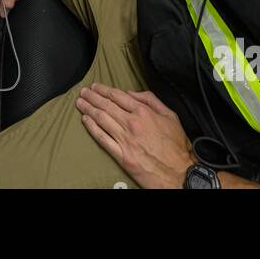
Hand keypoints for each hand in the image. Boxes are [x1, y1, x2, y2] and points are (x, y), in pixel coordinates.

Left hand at [77, 83, 195, 188]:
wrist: (179, 172)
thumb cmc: (176, 145)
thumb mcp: (170, 116)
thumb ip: (151, 100)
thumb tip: (132, 93)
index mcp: (143, 112)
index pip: (118, 96)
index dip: (104, 90)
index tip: (95, 86)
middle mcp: (131, 123)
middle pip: (106, 106)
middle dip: (92, 97)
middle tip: (83, 92)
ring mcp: (124, 139)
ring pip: (101, 119)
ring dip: (88, 109)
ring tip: (80, 103)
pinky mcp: (121, 155)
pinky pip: (102, 138)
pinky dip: (92, 128)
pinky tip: (85, 121)